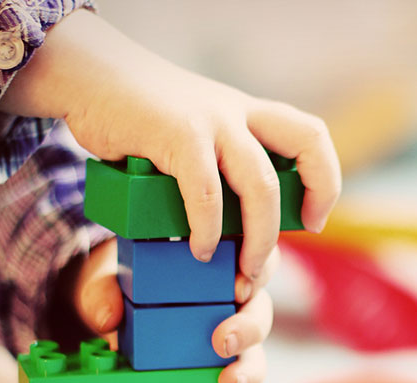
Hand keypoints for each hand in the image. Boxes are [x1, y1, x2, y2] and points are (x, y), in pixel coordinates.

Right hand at [0, 9, 340, 288]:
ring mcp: (211, 121)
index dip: (324, 180)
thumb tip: (226, 225)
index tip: (313, 219)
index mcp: (247, 115)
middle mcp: (238, 113)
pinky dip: (206, 229)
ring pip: (260, 185)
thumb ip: (216, 167)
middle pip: (306, 146)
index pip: (311, 137)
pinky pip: (206, 192)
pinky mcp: (177, 133)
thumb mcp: (194, 135)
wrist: (93, 78)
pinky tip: (197, 249)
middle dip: (310, 203)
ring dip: (259, 237)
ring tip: (243, 269)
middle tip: (282, 249)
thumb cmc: (141, 120)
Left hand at [71, 238, 277, 382]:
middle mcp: (230, 302)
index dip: (258, 272)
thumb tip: (108, 319)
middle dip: (250, 327)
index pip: (253, 261)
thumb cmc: (121, 286)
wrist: (111, 315)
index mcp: (216, 265)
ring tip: (228, 382)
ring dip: (249, 368)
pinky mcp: (218, 371)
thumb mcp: (108, 280)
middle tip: (224, 341)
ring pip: (255, 351)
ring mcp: (228, 338)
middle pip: (259, 310)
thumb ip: (103, 291)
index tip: (238, 288)